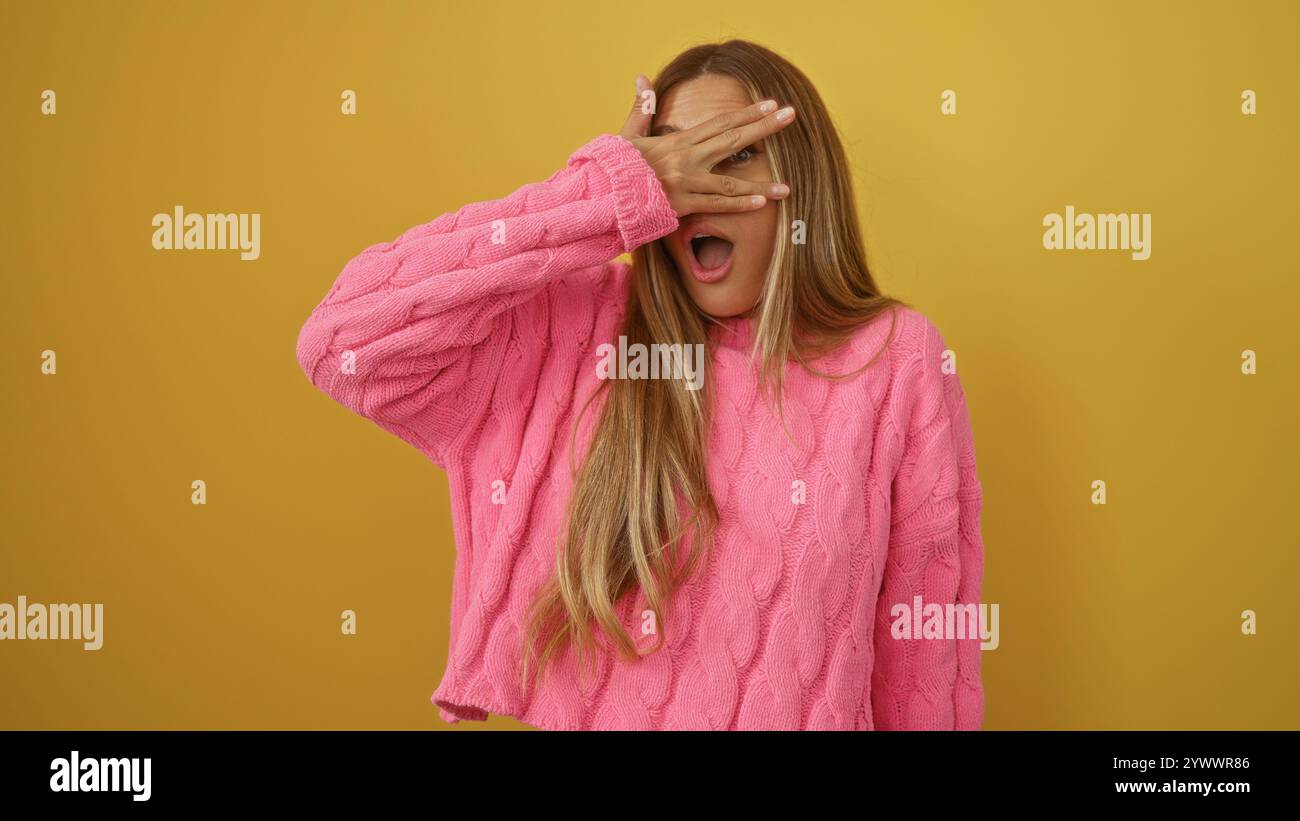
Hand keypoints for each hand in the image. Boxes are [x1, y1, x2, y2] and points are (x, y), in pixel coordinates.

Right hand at [618, 74, 794, 216]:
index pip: (719, 123)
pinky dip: (739, 205)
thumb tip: (641, 78)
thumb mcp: (627, 136)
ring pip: (729, 182)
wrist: (600, 194)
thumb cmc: (614, 168)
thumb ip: (641, 109)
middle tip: (790, 116)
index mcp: (677, 141)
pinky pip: (716, 206)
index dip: (747, 113)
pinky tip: (761, 204)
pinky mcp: (681, 205)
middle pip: (732, 140)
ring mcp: (685, 182)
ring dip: (759, 184)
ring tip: (786, 186)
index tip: (770, 104)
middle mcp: (685, 158)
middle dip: (763, 128)